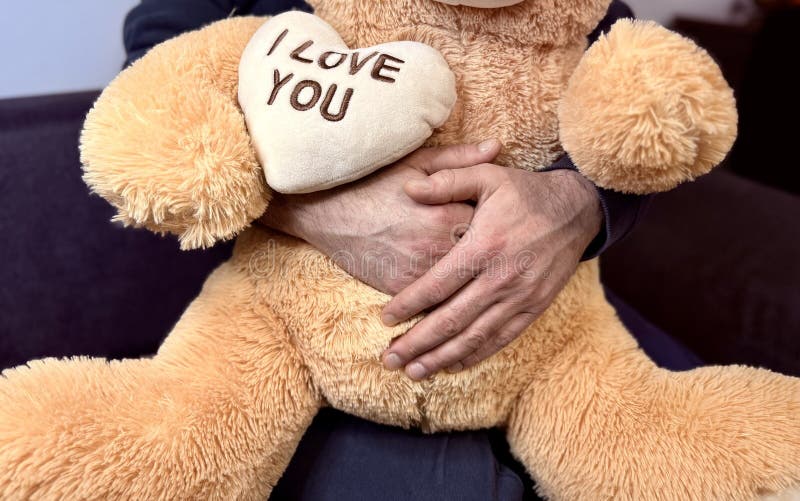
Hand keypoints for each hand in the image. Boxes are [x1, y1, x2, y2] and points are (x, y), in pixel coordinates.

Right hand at [259, 141, 502, 294]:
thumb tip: (496, 148)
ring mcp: (418, 271)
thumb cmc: (374, 182)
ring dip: (476, 290)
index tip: (515, 229)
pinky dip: (445, 303)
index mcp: (448, 213)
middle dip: (497, 265)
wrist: (327, 211)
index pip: (494, 227)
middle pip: (482, 263)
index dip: (505, 229)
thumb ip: (460, 160)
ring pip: (460, 288)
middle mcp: (437, 246)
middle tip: (514, 266)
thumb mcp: (418, 161)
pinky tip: (461, 308)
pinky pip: (431, 302)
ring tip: (493, 292)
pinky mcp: (400, 288)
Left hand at [381, 162, 601, 379]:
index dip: (409, 305)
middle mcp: (502, 277)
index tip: (385, 320)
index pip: (437, 284)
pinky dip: (475, 356)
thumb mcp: (487, 176)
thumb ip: (447, 181)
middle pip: (451, 320)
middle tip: (389, 360)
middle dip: (417, 343)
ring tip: (413, 373)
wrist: (576, 210)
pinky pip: (500, 339)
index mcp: (485, 245)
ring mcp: (520, 297)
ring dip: (441, 358)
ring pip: (474, 337)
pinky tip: (451, 366)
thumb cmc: (524, 192)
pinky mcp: (534, 308)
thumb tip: (408, 188)